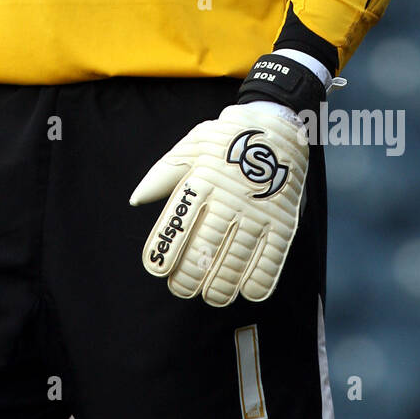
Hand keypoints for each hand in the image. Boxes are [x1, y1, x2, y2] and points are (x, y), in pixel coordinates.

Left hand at [129, 101, 309, 305]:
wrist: (278, 123)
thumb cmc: (226, 138)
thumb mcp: (191, 146)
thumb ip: (162, 175)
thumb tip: (136, 201)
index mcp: (202, 180)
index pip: (178, 223)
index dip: (165, 250)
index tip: (157, 269)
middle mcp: (229, 199)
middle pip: (204, 249)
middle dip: (189, 276)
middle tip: (181, 288)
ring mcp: (258, 211)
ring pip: (235, 260)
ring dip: (220, 284)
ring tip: (209, 295)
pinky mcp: (283, 220)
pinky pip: (271, 258)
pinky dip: (258, 279)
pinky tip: (245, 291)